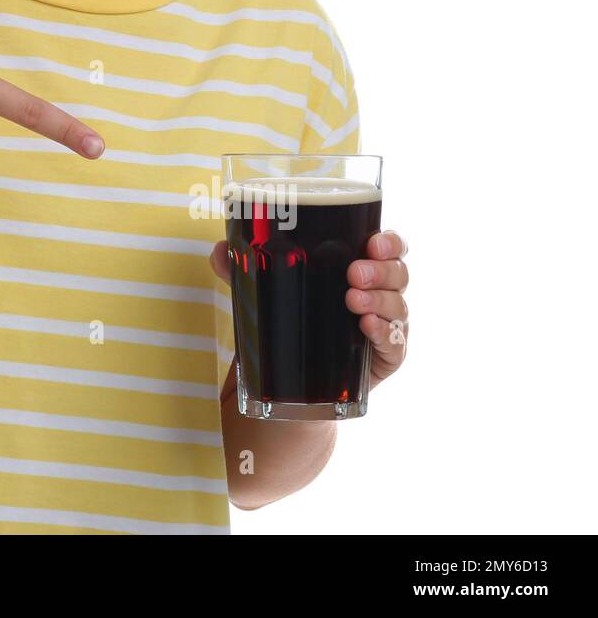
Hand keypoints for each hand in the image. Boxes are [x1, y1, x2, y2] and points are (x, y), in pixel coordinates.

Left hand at [209, 229, 409, 389]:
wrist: (296, 375)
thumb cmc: (293, 316)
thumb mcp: (268, 288)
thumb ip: (241, 268)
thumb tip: (218, 250)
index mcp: (360, 266)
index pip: (389, 247)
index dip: (389, 241)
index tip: (372, 241)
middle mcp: (380, 293)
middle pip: (399, 273)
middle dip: (381, 270)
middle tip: (354, 273)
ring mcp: (386, 325)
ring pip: (398, 305)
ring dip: (379, 300)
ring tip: (353, 299)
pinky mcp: (386, 356)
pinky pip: (396, 343)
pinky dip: (384, 333)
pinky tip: (366, 327)